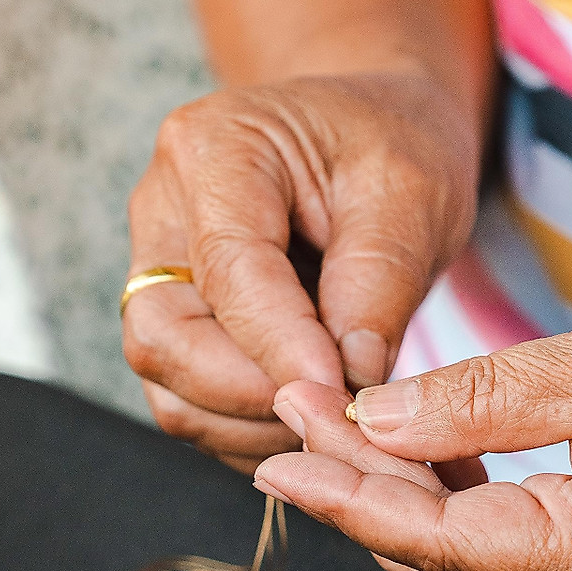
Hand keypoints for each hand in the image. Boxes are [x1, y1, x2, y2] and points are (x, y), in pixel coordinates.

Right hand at [123, 72, 481, 471]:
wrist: (375, 139)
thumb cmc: (395, 147)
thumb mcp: (413, 194)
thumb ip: (378, 284)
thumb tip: (348, 385)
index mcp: (213, 150)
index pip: (228, 272)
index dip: (281, 347)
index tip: (343, 395)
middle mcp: (162, 212)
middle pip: (162, 338)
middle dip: (248, 397)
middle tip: (334, 416)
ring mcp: (158, 272)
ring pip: (167, 384)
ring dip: (248, 426)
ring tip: (331, 421)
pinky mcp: (175, 323)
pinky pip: (189, 402)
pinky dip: (247, 432)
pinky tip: (309, 422)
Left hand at [253, 295, 571, 570]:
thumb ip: (473, 399)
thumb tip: (371, 419)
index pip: (435, 537)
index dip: (346, 497)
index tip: (277, 460)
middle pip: (434, 551)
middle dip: (358, 486)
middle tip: (295, 421)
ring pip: (456, 554)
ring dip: (394, 492)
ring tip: (333, 425)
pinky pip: (493, 545)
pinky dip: (443, 500)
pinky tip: (408, 448)